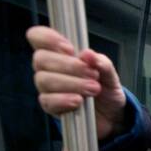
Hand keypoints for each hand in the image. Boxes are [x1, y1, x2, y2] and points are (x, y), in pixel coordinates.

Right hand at [26, 25, 127, 141]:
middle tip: (92, 74)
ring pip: (44, 80)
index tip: (70, 48)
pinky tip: (78, 100)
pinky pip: (48, 101)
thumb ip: (102, 63)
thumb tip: (88, 54)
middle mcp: (49, 69)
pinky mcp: (51, 107)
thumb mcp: (110, 74)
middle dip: (68, 65)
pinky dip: (64, 100)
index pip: (38, 37)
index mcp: (59, 53)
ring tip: (93, 89)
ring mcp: (47, 88)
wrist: (112, 114)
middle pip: (40, 59)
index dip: (48, 38)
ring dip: (71, 83)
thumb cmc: (106, 89)